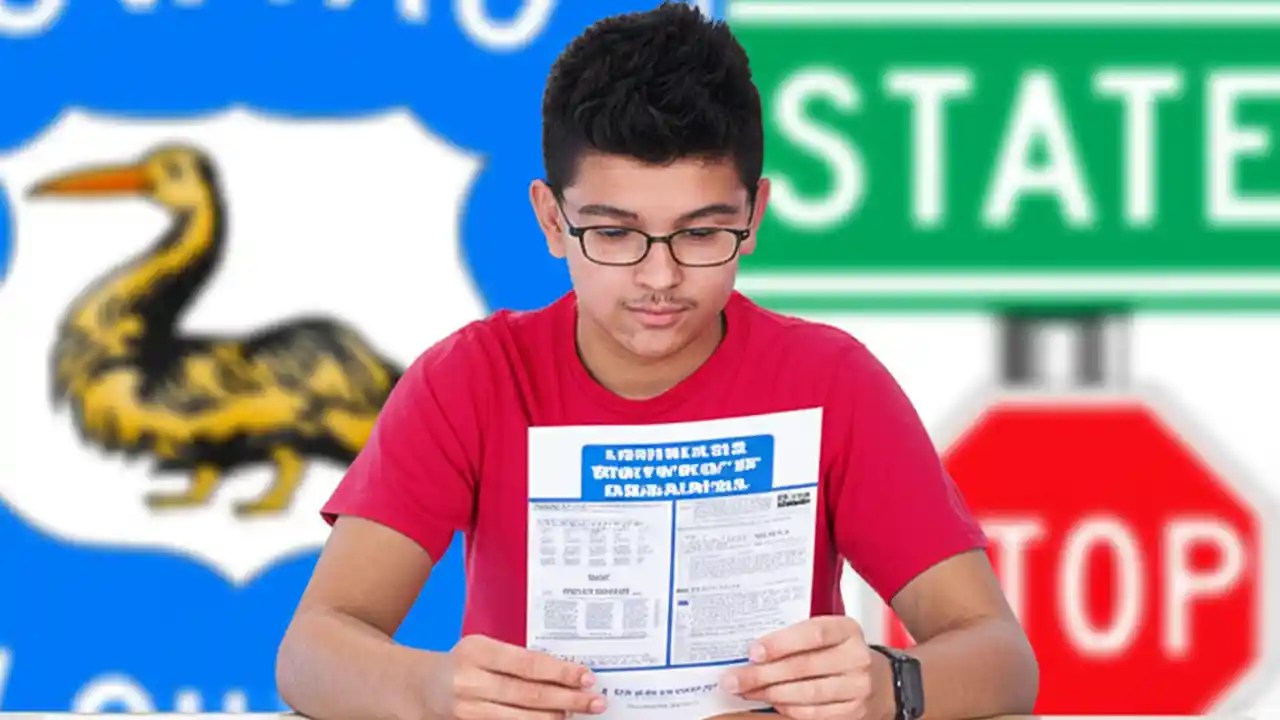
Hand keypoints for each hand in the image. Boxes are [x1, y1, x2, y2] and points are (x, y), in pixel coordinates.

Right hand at [423, 634, 607, 718]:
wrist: (422, 687)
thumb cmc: (464, 663)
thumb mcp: (484, 649)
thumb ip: (516, 659)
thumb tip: (563, 673)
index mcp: (477, 651)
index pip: (528, 663)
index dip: (561, 672)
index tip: (586, 677)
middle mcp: (470, 681)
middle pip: (529, 695)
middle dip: (568, 699)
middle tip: (595, 702)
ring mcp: (468, 710)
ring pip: (521, 718)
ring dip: (553, 717)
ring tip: (575, 712)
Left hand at [719, 616, 874, 719]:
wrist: (881, 680)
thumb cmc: (842, 652)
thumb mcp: (828, 634)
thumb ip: (797, 637)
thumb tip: (752, 650)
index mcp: (847, 629)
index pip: (813, 633)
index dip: (781, 643)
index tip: (753, 651)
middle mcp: (856, 657)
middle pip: (804, 667)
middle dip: (762, 674)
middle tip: (734, 678)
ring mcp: (858, 687)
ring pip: (806, 693)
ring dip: (770, 694)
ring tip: (746, 691)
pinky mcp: (854, 712)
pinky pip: (813, 713)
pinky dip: (787, 708)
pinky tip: (770, 702)